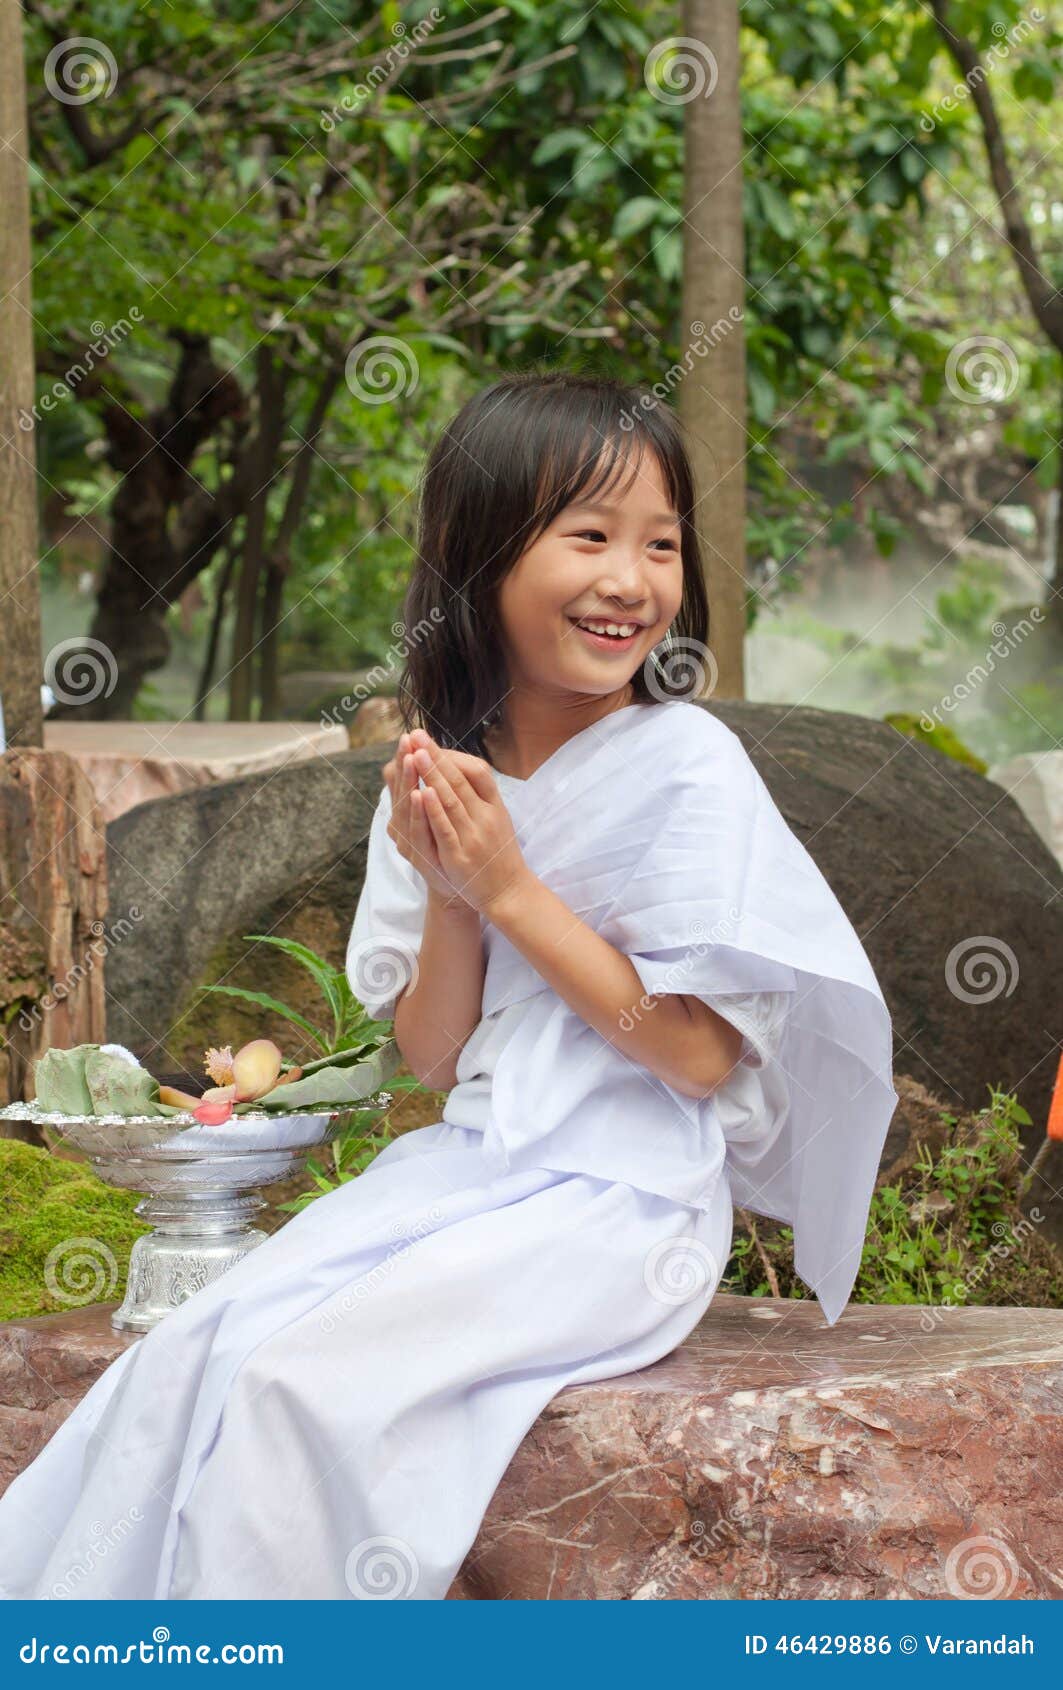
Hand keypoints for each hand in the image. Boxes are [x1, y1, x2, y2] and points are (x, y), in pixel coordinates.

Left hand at [396, 728, 530, 916]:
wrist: (509, 892)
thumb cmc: (499, 854)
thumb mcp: (498, 818)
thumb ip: (480, 795)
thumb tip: (454, 769)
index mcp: (495, 805)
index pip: (477, 771)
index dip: (451, 754)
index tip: (429, 740)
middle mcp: (486, 817)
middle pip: (459, 780)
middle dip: (436, 756)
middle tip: (416, 734)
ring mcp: (473, 835)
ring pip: (451, 800)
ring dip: (433, 775)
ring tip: (417, 753)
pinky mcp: (460, 855)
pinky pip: (445, 828)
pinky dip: (433, 810)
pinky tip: (421, 793)